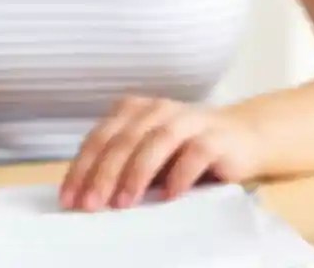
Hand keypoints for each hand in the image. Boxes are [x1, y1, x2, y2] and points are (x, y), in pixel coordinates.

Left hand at [59, 97, 262, 211]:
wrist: (243, 138)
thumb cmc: (186, 152)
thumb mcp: (148, 156)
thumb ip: (121, 166)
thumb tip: (85, 198)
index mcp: (134, 110)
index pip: (100, 137)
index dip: (82, 169)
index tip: (69, 199)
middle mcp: (158, 109)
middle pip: (124, 139)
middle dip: (103, 174)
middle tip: (91, 205)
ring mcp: (189, 119)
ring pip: (156, 141)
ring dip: (136, 174)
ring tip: (123, 203)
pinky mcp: (216, 136)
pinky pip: (195, 153)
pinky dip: (179, 174)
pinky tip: (168, 196)